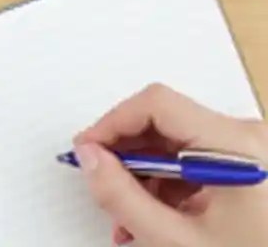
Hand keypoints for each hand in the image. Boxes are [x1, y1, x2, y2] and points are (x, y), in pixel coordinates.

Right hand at [74, 84, 267, 246]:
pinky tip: (161, 217)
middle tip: (104, 188)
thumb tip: (90, 159)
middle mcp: (251, 136)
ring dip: (146, 177)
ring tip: (132, 220)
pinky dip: (172, 184)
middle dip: (127, 158)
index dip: (111, 123)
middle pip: (165, 122)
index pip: (156, 104)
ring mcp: (256, 150)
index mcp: (238, 146)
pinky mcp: (255, 164)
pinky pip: (199, 157)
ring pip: (178, 143)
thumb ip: (123, 196)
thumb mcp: (178, 240)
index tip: (88, 151)